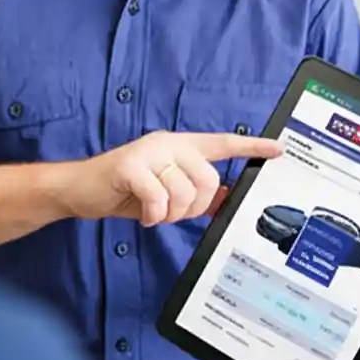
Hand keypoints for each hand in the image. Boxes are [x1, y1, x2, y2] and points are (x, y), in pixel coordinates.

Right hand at [60, 131, 282, 226]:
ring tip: (155, 211)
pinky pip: (159, 198)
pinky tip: (144, 215)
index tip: (278, 149)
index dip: (251, 148)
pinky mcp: (130, 166)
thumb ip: (195, 193)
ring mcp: (149, 152)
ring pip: (184, 192)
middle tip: (171, 212)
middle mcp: (168, 143)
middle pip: (207, 179)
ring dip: (171, 214)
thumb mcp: (165, 192)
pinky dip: (154, 215)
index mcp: (180, 146)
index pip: (222, 143)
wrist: (82, 189)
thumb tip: (226, 199)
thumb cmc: (126, 191)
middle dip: (193, 207)